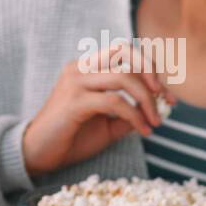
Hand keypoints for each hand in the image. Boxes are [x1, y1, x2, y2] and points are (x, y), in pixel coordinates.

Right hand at [22, 41, 176, 176]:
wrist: (38, 154)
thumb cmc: (72, 138)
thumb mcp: (109, 124)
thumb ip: (131, 111)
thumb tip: (161, 107)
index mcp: (88, 68)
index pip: (124, 52)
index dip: (150, 69)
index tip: (167, 97)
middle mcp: (80, 68)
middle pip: (125, 51)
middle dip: (152, 74)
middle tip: (166, 100)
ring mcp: (75, 82)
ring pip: (123, 76)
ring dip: (146, 100)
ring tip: (154, 122)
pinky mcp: (74, 101)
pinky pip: (114, 102)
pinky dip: (134, 116)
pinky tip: (143, 131)